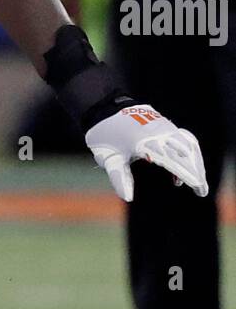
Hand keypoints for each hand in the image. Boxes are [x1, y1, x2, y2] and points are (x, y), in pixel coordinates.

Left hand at [85, 105, 207, 201]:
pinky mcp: (166, 125)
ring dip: (197, 163)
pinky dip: (191, 152)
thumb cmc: (106, 137)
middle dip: (197, 172)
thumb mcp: (109, 160)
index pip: (171, 161)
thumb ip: (120, 179)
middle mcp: (158, 133)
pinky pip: (185, 138)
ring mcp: (164, 127)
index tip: (197, 186)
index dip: (186, 174)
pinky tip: (188, 166)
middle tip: (202, 191)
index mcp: (144, 143)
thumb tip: (128, 198)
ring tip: (198, 181)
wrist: (106, 109)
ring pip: (188, 145)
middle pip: (185, 154)